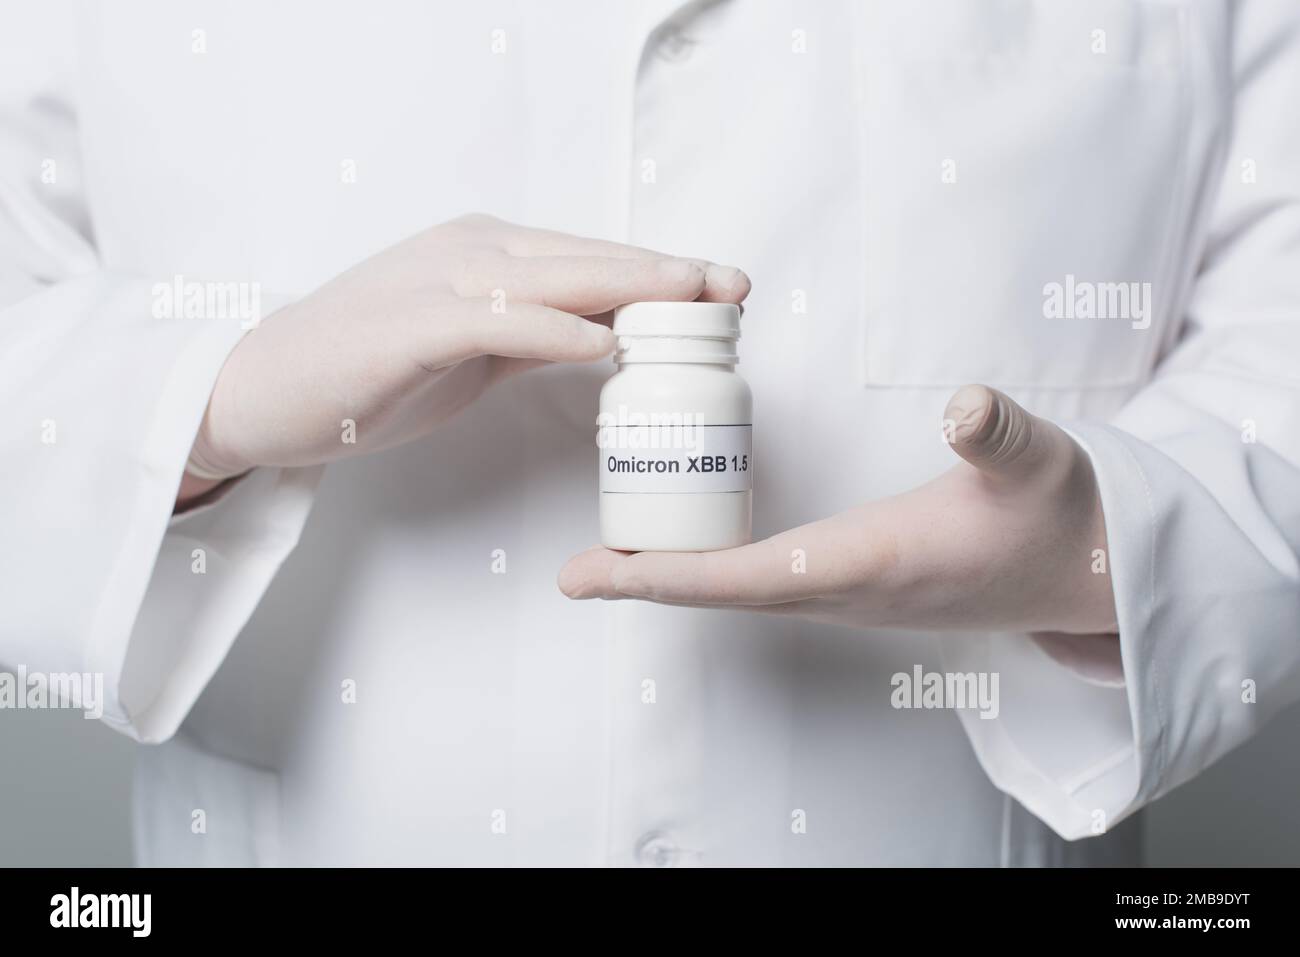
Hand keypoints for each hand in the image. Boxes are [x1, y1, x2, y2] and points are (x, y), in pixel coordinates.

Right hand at [181, 214, 749, 499]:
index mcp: (487, 258)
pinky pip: (496, 322)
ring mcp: (439, 283)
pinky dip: (553, 330)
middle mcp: (470, 254)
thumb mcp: (470, 353)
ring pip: (553, 278)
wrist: (267, 391)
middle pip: (586, 259)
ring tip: (695, 302)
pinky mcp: (411, 326)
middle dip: (666, 273)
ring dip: (629, 287)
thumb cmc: (370, 372)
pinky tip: (603, 342)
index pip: (590, 261)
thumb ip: (531, 339)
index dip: (660, 272)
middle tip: (734, 287)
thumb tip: (601, 341)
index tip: (722, 289)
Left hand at [559, 385, 1118, 636]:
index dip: (674, 578)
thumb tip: (964, 406)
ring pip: (742, 594)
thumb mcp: (1039, 463)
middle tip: (573, 575)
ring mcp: (848, 596)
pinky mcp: (853, 587)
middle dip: (649, 585)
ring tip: (607, 561)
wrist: (1083, 574)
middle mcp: (848, 591)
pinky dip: (711, 573)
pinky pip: (764, 587)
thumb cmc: (1056, 517)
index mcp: (875, 561)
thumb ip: (1000, 434)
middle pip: (728, 593)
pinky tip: (684, 549)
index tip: (602, 577)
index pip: (755, 576)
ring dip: (673, 582)